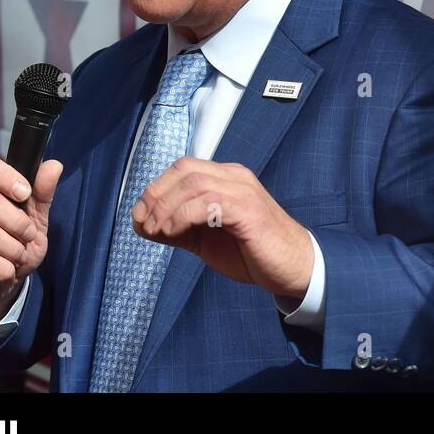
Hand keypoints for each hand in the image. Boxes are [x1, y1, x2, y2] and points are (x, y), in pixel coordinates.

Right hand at [0, 155, 63, 319]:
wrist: (7, 279)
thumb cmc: (20, 241)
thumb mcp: (37, 216)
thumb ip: (43, 192)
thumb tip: (54, 165)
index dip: (7, 177)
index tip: (25, 193)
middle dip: (19, 223)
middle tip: (29, 235)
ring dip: (14, 249)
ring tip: (18, 255)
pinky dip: (5, 268)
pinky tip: (7, 268)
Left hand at [131, 158, 314, 299]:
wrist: (293, 266)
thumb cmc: (252, 252)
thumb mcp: (205, 237)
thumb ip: (176, 227)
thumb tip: (140, 222)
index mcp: (227, 179)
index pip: (184, 167)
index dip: (156, 187)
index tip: (141, 215)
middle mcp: (235, 178)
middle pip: (185, 169)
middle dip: (157, 194)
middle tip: (146, 222)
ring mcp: (243, 192)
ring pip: (194, 182)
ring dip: (167, 207)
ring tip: (158, 230)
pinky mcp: (248, 211)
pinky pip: (209, 202)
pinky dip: (184, 215)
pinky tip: (175, 232)